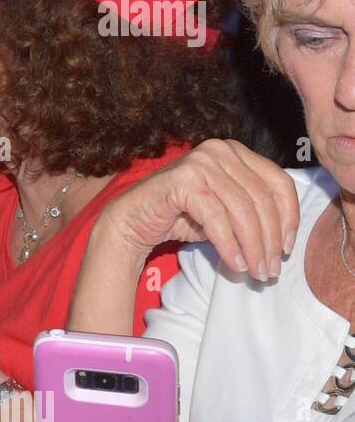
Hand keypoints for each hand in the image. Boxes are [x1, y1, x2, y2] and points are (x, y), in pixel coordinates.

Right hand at [96, 138, 297, 280]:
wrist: (132, 220)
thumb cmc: (181, 216)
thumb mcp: (226, 211)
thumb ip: (252, 213)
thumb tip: (285, 243)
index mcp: (235, 151)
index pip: (278, 183)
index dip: (289, 218)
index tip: (288, 249)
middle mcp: (220, 150)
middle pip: (262, 199)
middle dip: (270, 240)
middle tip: (271, 270)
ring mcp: (201, 162)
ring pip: (243, 211)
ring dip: (253, 247)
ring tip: (255, 272)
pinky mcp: (183, 181)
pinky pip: (217, 219)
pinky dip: (229, 246)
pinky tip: (235, 265)